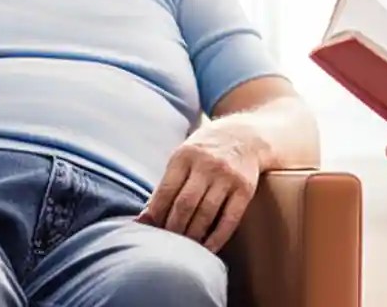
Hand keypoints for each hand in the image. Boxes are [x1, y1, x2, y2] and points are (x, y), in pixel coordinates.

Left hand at [138, 120, 262, 251]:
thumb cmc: (204, 153)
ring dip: (193, 236)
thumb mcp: (182, 160)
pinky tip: (208, 249)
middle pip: (185, 205)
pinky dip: (217, 237)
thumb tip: (141, 221)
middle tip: (167, 245)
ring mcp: (228, 177)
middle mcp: (207, 165)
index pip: (166, 192)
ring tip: (184, 249)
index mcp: (185, 156)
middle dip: (173, 229)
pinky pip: (229, 219)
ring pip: (206, 214)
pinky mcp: (245, 189)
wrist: (245, 136)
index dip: (157, 216)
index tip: (151, 232)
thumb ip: (164, 187)